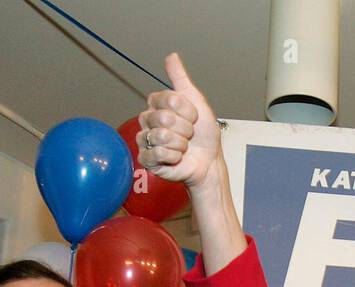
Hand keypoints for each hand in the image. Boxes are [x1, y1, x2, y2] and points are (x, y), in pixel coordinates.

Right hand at [139, 53, 224, 189]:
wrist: (209, 161)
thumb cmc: (203, 133)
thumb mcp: (196, 101)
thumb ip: (180, 79)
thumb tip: (171, 56)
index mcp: (157, 104)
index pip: (168, 99)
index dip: (187, 110)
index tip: (194, 117)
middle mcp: (148, 120)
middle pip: (164, 118)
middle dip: (185, 129)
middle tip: (189, 135)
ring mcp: (145, 139)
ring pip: (161, 136)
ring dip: (180, 144)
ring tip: (184, 147)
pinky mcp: (146, 159)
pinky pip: (157, 153)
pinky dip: (173, 157)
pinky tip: (176, 158)